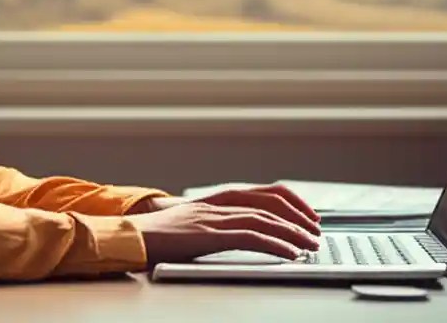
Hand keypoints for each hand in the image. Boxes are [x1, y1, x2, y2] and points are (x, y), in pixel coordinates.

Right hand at [126, 184, 321, 264]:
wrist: (130, 236)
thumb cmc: (157, 236)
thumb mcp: (193, 224)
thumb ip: (216, 224)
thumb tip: (243, 234)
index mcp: (216, 199)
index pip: (264, 192)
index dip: (291, 201)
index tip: (309, 215)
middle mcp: (218, 204)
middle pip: (269, 203)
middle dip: (298, 218)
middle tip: (316, 232)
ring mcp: (213, 218)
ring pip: (264, 219)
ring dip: (292, 233)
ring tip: (310, 246)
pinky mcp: (209, 235)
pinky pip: (250, 237)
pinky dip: (274, 244)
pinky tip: (289, 254)